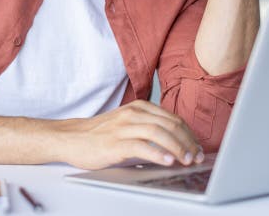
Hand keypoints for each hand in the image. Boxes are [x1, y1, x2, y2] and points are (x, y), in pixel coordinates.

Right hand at [57, 100, 204, 169]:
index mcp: (139, 107)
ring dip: (177, 147)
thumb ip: (148, 127)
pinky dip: (157, 153)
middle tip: (197, 157)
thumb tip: (176, 143)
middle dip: (188, 142)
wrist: (71, 137)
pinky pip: (140, 146)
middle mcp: (133, 114)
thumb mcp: (128, 123)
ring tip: (186, 160)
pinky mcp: (114, 142)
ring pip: (158, 133)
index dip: (189, 134)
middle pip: (170, 124)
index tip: (197, 148)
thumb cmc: (100, 134)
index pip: (173, 119)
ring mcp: (123, 127)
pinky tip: (167, 161)